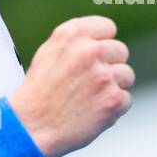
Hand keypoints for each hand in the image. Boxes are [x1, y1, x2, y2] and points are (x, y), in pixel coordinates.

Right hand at [8, 15, 133, 156]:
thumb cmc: (38, 94)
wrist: (30, 128)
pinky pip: (126, 100)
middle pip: (120, 51)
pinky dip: (113, 109)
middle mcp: (89, 51)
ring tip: (89, 99)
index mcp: (72, 35)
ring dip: (113, 87)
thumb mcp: (49, 54)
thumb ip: (76, 43)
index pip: (107, 27)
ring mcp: (104, 75)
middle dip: (110, 66)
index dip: (102, 43)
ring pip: (126, 75)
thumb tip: (102, 40)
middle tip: (90, 83)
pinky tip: (92, 112)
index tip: (95, 57)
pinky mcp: (114, 99)